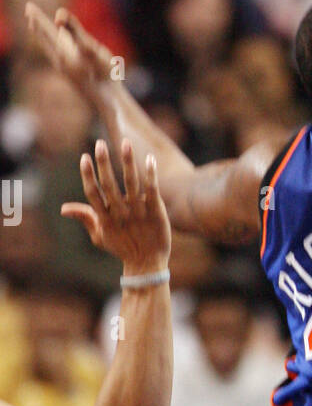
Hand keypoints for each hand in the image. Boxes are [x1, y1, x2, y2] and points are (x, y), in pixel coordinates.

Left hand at [25, 4, 117, 98]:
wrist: (106, 99)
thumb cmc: (102, 73)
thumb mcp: (91, 47)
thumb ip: (75, 30)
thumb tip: (58, 16)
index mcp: (62, 52)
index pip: (47, 29)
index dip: (39, 16)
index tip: (29, 6)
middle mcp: (59, 60)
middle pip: (44, 38)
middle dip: (38, 24)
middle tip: (29, 12)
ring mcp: (64, 68)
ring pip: (49, 47)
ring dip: (43, 35)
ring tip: (37, 27)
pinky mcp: (70, 73)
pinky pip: (56, 55)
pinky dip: (51, 46)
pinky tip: (58, 45)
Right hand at [62, 139, 171, 277]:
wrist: (148, 262)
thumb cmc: (122, 247)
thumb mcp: (100, 235)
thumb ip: (85, 218)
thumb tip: (63, 208)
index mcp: (105, 218)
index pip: (93, 193)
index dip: (88, 175)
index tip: (84, 157)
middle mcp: (120, 213)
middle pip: (109, 185)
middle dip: (103, 163)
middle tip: (100, 143)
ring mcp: (138, 212)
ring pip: (131, 183)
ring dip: (127, 162)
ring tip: (125, 143)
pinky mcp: (155, 211)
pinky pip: (152, 190)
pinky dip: (150, 174)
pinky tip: (149, 159)